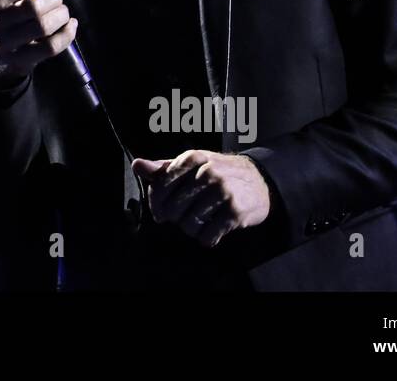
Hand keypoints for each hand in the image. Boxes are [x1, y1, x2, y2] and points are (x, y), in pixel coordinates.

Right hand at [0, 0, 76, 89]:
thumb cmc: (5, 16)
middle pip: (31, 10)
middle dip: (52, 0)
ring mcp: (5, 46)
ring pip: (42, 28)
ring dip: (61, 16)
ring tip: (63, 12)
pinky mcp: (20, 62)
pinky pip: (50, 48)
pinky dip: (66, 35)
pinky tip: (70, 26)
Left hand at [131, 150, 271, 247]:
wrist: (259, 181)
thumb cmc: (217, 172)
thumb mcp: (191, 165)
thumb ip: (163, 168)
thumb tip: (137, 165)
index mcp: (192, 158)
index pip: (160, 186)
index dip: (156, 203)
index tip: (160, 211)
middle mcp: (207, 172)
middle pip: (172, 208)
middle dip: (174, 218)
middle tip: (182, 217)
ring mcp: (222, 192)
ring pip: (189, 224)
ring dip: (191, 229)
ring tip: (198, 222)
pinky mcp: (235, 212)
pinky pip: (208, 236)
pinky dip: (206, 238)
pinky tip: (211, 230)